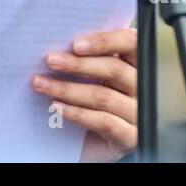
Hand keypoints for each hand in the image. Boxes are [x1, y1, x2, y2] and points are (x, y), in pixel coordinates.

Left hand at [32, 27, 139, 161]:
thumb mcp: (93, 76)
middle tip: (49, 60)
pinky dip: (78, 113)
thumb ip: (87, 57)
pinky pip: (105, 122)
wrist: (93, 144)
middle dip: (77, 64)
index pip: (131, 42)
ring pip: (104, 96)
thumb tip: (58, 44)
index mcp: (138, 63)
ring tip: (40, 84)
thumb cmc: (92, 101)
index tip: (74, 44)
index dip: (105, 41)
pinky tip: (57, 108)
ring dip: (68, 89)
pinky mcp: (132, 138)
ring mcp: (140, 114)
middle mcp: (144, 86)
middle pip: (115, 69)